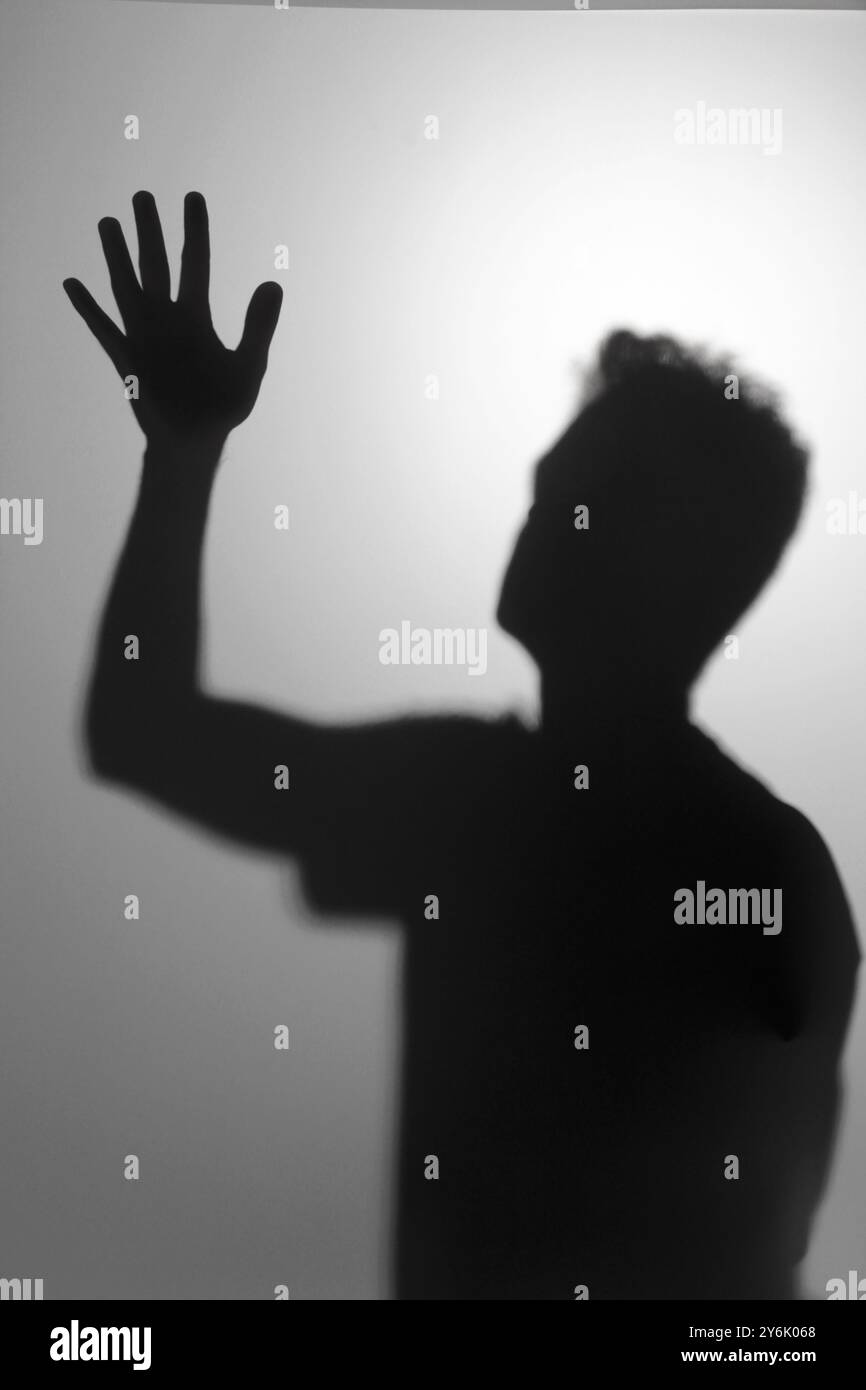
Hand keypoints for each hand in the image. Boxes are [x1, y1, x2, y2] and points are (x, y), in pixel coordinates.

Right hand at [63, 191, 282, 449]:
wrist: (196, 439)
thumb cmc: (224, 404)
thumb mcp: (249, 365)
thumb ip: (259, 326)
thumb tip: (273, 283)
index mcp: (197, 317)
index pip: (196, 262)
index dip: (195, 230)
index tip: (192, 196)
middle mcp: (168, 319)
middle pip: (157, 265)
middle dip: (150, 231)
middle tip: (142, 195)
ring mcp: (145, 336)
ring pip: (127, 286)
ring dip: (116, 256)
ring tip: (108, 222)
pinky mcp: (127, 358)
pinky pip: (103, 328)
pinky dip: (87, 308)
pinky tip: (72, 283)